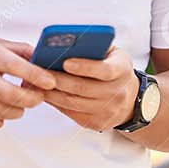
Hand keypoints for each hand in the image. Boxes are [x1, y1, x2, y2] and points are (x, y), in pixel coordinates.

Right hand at [0, 37, 56, 130]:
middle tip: (38, 97)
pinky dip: (1, 120)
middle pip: (15, 97)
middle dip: (34, 99)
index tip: (51, 82)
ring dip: (19, 110)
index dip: (39, 77)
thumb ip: (15, 49)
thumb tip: (41, 57)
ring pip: (6, 113)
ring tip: (18, 101)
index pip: (19, 67)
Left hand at [22, 44, 139, 131]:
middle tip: (38, 72)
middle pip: (83, 88)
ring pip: (73, 103)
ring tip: (35, 83)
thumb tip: (62, 44)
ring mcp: (109, 111)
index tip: (65, 62)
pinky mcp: (97, 123)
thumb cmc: (113, 67)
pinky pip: (72, 113)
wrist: (132, 99)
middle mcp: (118, 92)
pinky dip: (55, 103)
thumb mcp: (111, 53)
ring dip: (51, 93)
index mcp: (122, 70)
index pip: (104, 70)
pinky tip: (44, 94)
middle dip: (58, 80)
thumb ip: (92, 46)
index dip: (84, 66)